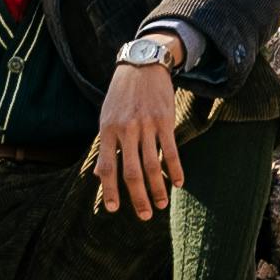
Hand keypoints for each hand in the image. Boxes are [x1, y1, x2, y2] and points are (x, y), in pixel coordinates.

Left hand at [93, 53, 188, 216]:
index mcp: (107, 130)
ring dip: (157, 189)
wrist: (143, 64)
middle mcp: (125, 129)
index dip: (109, 190)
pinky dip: (174, 169)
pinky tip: (178, 183)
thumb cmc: (122, 94)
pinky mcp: (164, 120)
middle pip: (131, 171)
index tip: (113, 209)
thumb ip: (106, 144)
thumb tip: (101, 176)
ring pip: (151, 165)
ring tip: (161, 205)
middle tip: (143, 216)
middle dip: (137, 197)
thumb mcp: (106, 115)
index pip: (107, 167)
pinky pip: (170, 151)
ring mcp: (146, 125)